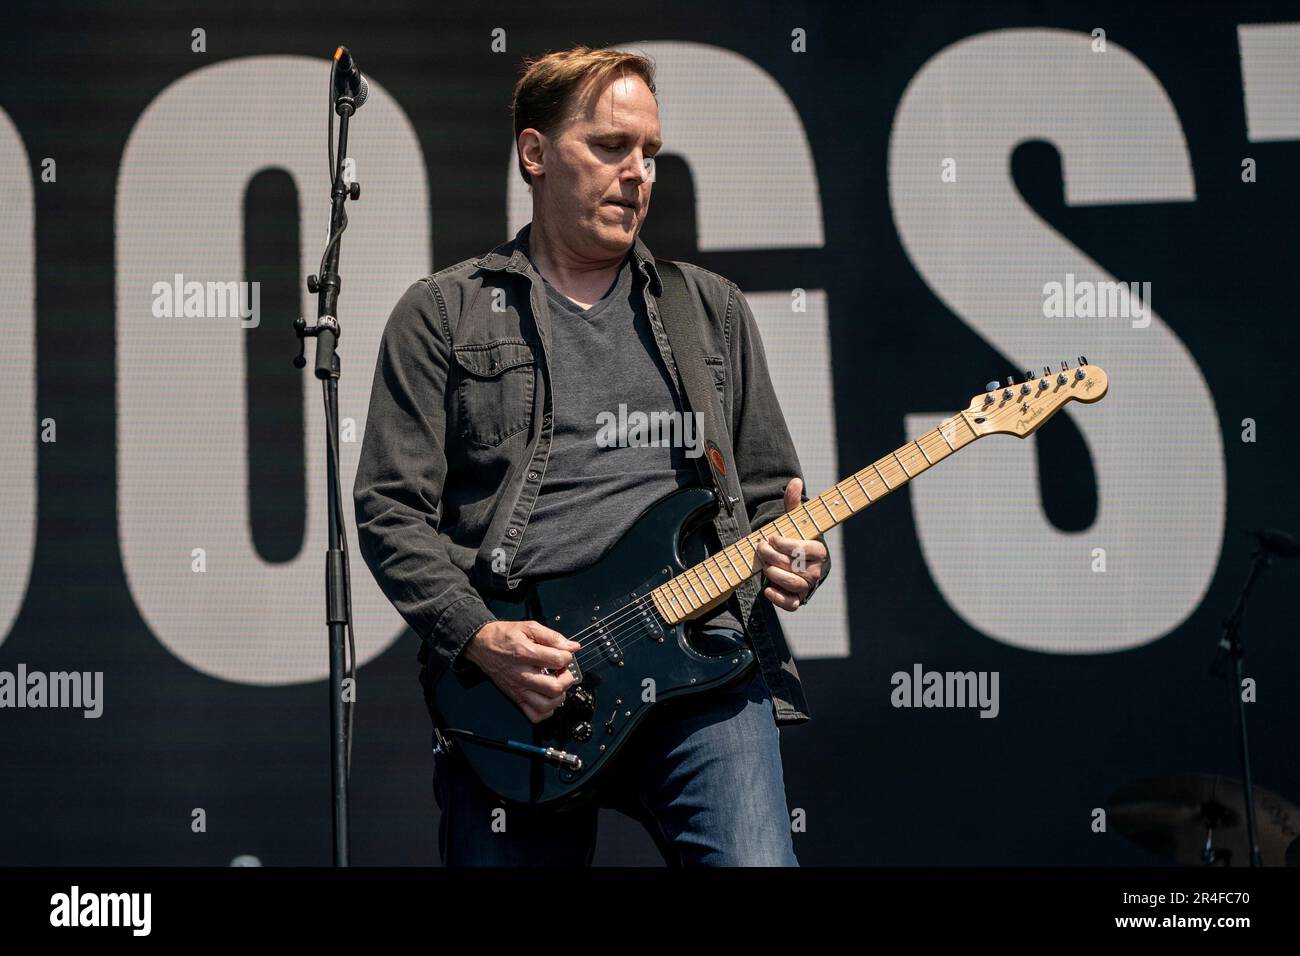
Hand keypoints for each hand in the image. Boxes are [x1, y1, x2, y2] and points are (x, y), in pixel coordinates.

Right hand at [462, 620, 582, 722]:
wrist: (482, 645)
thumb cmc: (504, 636)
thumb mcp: (529, 627)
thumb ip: (553, 637)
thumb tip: (572, 646)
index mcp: (526, 654)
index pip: (558, 660)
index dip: (568, 656)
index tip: (565, 654)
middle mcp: (522, 674)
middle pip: (555, 687)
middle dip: (567, 679)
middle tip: (563, 671)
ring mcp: (518, 689)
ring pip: (546, 705)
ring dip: (558, 697)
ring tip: (557, 685)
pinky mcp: (515, 698)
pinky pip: (534, 715)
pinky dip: (545, 711)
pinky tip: (547, 698)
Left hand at [756, 477, 827, 611]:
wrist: (791, 563)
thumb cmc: (793, 540)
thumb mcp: (793, 521)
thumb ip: (793, 504)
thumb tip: (795, 481)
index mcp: (818, 551)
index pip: (810, 549)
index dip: (790, 544)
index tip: (772, 537)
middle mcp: (815, 570)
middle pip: (798, 566)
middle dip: (774, 556)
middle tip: (760, 548)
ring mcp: (807, 586)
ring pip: (795, 584)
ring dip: (776, 574)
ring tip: (764, 565)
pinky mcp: (796, 599)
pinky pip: (791, 604)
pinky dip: (778, 598)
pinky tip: (766, 588)